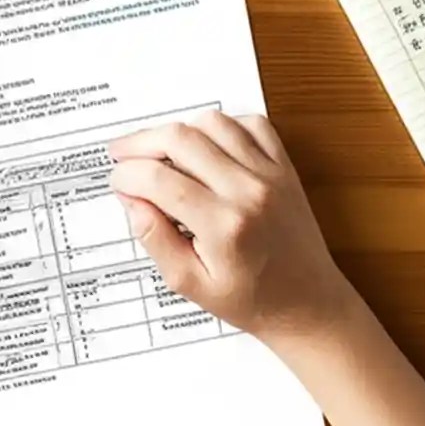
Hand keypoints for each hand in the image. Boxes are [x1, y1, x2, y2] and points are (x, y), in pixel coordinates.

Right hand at [108, 111, 352, 340]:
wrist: (307, 303)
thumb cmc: (250, 300)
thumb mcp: (189, 284)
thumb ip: (155, 239)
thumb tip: (131, 200)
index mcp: (222, 227)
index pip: (158, 179)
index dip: (126, 174)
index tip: (117, 181)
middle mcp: (247, 192)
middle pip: (180, 139)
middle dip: (141, 142)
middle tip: (123, 153)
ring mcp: (269, 175)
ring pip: (212, 122)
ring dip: (178, 131)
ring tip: (161, 152)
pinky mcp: (284, 167)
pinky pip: (250, 124)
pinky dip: (221, 126)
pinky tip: (206, 146)